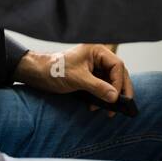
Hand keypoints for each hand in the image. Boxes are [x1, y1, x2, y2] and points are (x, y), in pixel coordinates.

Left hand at [13, 43, 134, 115]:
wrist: (38, 74)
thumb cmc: (55, 70)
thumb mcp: (78, 79)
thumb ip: (98, 87)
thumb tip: (114, 97)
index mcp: (98, 51)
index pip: (117, 66)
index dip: (118, 82)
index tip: (115, 97)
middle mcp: (99, 57)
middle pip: (118, 73)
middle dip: (119, 90)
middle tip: (123, 105)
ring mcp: (95, 67)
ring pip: (111, 81)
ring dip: (110, 95)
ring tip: (108, 110)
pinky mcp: (90, 76)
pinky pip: (102, 86)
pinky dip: (101, 96)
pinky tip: (96, 106)